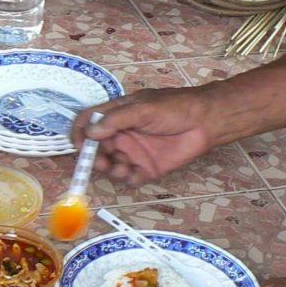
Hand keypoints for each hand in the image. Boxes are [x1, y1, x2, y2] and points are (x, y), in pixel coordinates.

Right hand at [74, 87, 217, 183]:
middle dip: (94, 157)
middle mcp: (122, 134)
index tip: (79, 146)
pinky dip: (130, 178)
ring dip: (112, 170)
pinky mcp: (147, 167)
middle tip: (102, 162)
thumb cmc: (174, 107)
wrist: (205, 122)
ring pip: (112, 165)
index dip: (79, 134)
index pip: (87, 122)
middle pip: (96, 149)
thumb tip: (90, 133)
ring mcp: (134, 151)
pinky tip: (138, 173)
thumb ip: (115, 120)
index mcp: (117, 114)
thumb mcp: (142, 108)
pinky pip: (131, 178)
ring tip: (123, 168)